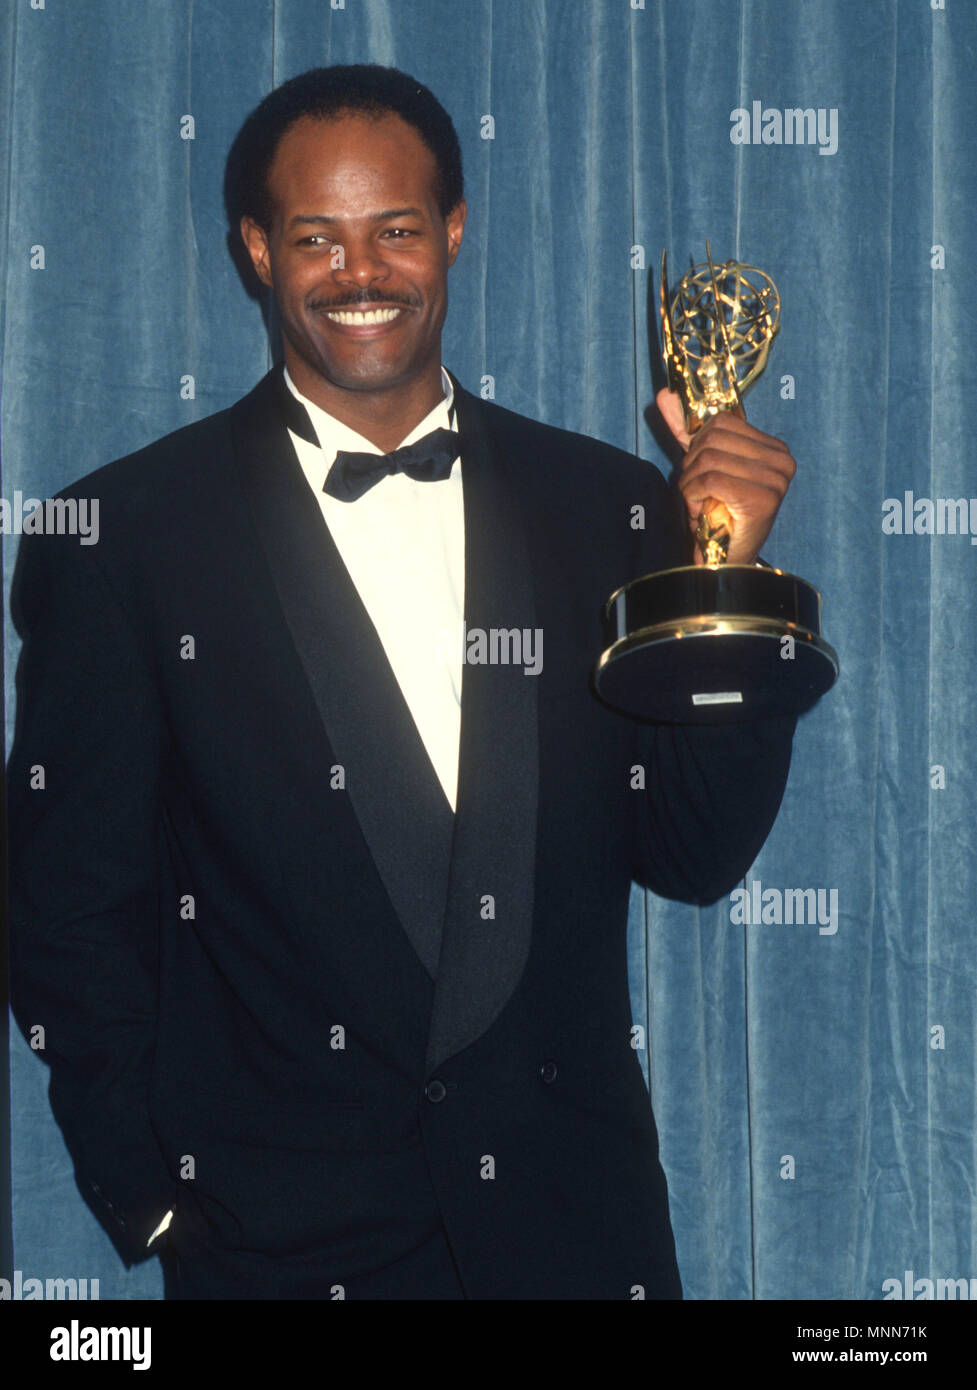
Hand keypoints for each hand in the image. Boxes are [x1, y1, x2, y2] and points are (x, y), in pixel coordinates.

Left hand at [656, 388, 795, 564]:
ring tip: (699, 502)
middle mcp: (782, 461)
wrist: (724, 560)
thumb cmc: (717, 514)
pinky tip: (701, 510)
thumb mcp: (702, 466)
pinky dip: (694, 495)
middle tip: (697, 491)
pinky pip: (711, 480)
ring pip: (709, 459)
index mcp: (774, 448)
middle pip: (713, 438)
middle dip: (692, 466)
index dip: (698, 445)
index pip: (722, 421)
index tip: (699, 471)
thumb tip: (666, 393)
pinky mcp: (764, 499)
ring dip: (691, 484)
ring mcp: (776, 480)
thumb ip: (688, 431)